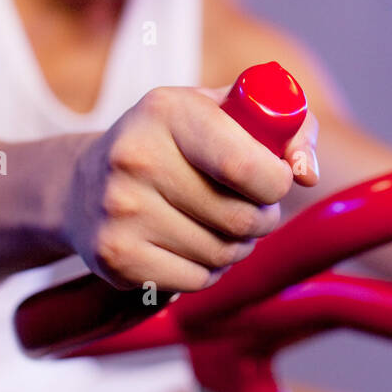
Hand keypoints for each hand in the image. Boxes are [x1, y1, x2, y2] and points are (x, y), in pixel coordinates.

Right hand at [63, 85, 319, 291]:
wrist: (84, 184)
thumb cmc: (176, 143)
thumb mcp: (222, 112)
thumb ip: (284, 127)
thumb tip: (307, 173)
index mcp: (168, 110)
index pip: (245, 164)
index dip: (277, 183)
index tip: (275, 181)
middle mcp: (135, 157)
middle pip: (241, 218)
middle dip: (262, 219)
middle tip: (253, 209)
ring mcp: (119, 210)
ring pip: (222, 254)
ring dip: (237, 247)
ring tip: (220, 225)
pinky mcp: (113, 256)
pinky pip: (196, 281)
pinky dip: (207, 272)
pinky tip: (191, 246)